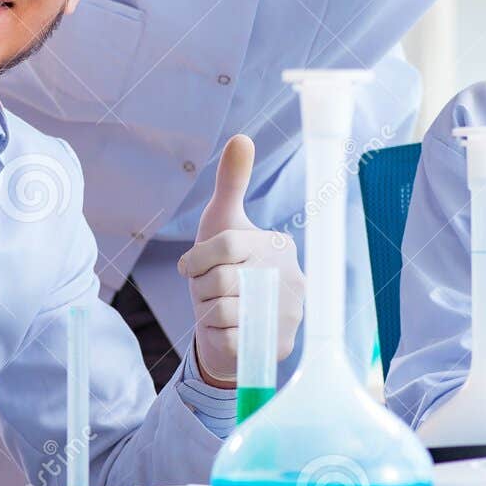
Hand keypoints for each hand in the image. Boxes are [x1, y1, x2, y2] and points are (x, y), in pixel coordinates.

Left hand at [178, 135, 304, 388]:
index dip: (197, 258)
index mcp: (279, 246)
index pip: (226, 244)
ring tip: (219, 310)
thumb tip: (242, 137)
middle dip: (200, 287)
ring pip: (220, 309)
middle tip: (209, 292)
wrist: (228, 330)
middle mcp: (292, 279)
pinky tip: (226, 331)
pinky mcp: (278, 348)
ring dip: (206, 312)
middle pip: (219, 279)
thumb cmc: (223, 271)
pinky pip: (227, 337)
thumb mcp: (222, 224)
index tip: (192, 267)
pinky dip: (215, 336)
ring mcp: (289, 316)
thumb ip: (232, 182)